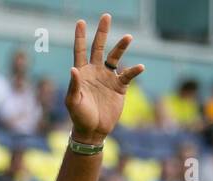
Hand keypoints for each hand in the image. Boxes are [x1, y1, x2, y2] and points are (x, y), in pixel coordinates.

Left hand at [66, 15, 143, 142]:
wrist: (93, 131)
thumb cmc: (79, 116)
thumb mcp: (73, 102)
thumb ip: (73, 85)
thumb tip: (73, 68)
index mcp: (82, 73)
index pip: (80, 51)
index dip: (80, 37)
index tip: (81, 22)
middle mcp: (96, 71)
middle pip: (99, 48)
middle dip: (102, 33)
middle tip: (106, 16)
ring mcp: (108, 78)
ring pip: (116, 58)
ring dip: (121, 47)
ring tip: (128, 37)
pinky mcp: (120, 87)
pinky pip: (128, 75)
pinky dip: (134, 71)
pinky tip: (140, 67)